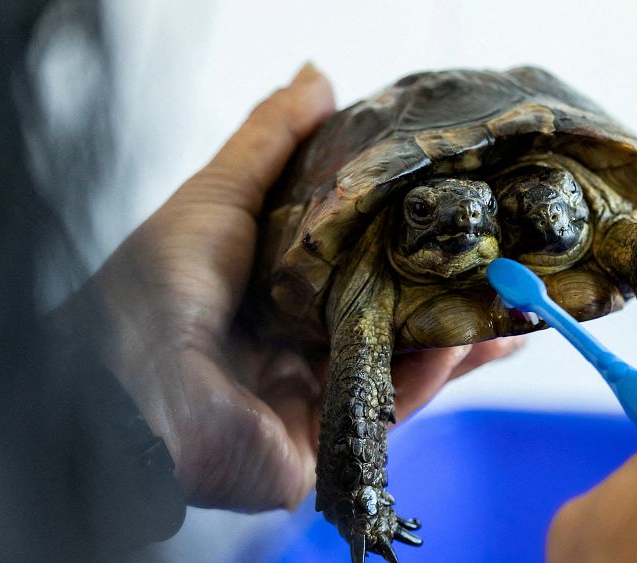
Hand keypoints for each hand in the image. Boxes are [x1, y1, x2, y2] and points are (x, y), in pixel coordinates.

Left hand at [82, 64, 520, 510]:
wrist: (126, 383)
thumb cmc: (158, 285)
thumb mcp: (221, 196)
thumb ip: (272, 141)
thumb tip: (317, 78)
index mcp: (275, 292)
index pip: (358, 268)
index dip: (408, 247)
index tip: (460, 219)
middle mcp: (295, 345)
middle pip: (387, 321)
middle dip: (446, 300)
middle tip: (505, 273)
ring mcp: (309, 398)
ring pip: (398, 367)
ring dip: (455, 340)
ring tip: (510, 311)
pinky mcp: (319, 445)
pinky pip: (384, 410)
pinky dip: (429, 379)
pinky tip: (465, 347)